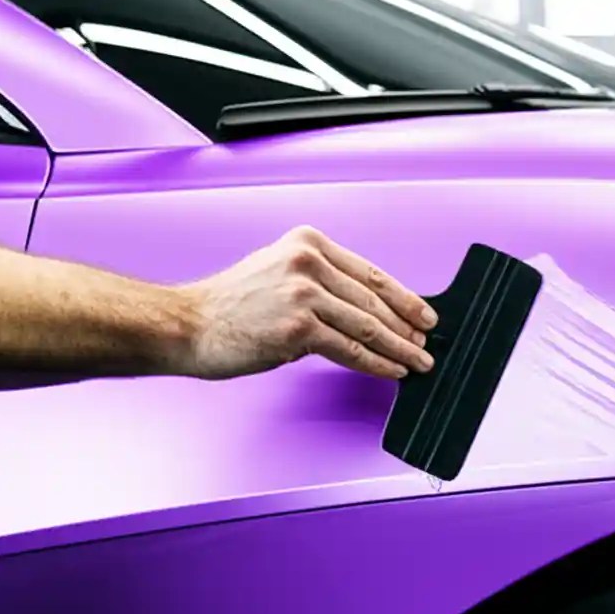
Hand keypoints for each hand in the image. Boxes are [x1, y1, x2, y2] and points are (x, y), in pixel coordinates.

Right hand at [178, 226, 436, 379]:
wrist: (188, 324)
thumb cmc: (232, 304)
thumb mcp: (279, 272)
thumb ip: (323, 282)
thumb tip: (371, 311)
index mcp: (308, 242)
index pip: (371, 272)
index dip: (404, 297)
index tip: (424, 314)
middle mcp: (308, 262)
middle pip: (374, 299)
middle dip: (407, 326)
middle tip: (426, 343)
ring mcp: (303, 295)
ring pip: (368, 325)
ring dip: (399, 347)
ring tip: (417, 361)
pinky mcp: (298, 329)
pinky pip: (350, 349)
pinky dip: (377, 363)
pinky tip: (392, 371)